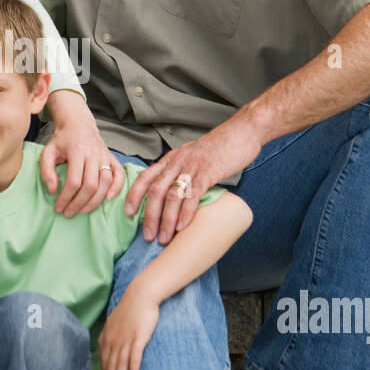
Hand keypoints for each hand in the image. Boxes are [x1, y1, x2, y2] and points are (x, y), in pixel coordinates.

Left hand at [40, 95, 124, 214]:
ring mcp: (105, 156)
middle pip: (90, 185)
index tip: (58, 207)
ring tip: (83, 210)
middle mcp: (94, 154)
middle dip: (79, 203)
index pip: (74, 181)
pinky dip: (117, 188)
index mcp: (77, 151)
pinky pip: (119, 174)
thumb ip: (46, 170)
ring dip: (95, 201)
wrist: (78, 124)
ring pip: (105, 183)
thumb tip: (53, 190)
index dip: (66, 198)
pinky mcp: (112, 158)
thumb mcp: (48, 152)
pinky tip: (108, 199)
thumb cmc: (62, 140)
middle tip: (68, 213)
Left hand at [98, 289, 159, 369]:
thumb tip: (108, 352)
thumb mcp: (114, 325)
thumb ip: (110, 339)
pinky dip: (133, 365)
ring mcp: (126, 338)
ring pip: (121, 363)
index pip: (104, 363)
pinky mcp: (138, 335)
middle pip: (111, 366)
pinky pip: (135, 353)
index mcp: (107, 338)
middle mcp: (114, 340)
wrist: (140, 295)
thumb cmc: (129, 311)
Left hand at [125, 114, 263, 243]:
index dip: (134, 195)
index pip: (145, 177)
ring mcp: (192, 167)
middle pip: (155, 190)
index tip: (128, 212)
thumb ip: (181, 171)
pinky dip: (185, 212)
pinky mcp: (208, 172)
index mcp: (171, 159)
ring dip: (165, 219)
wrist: (241, 132)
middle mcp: (177, 162)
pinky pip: (192, 194)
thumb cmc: (219, 148)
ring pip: (171, 195)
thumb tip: (174, 194)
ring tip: (164, 237)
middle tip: (147, 235)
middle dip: (149, 216)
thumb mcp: (192, 156)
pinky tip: (181, 226)